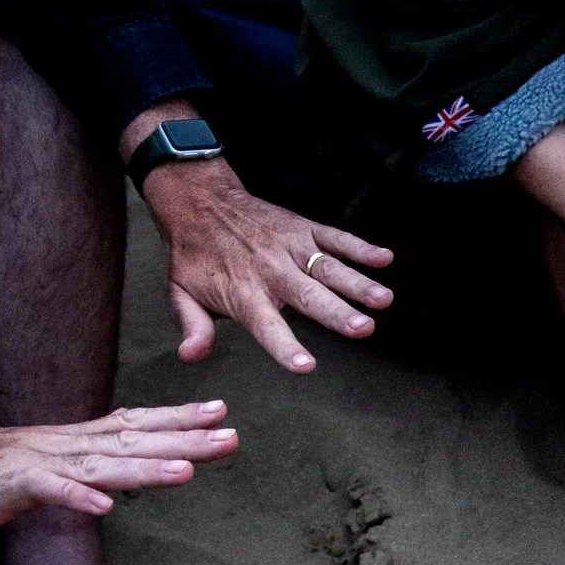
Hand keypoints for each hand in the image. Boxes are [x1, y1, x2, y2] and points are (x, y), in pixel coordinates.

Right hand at [0, 401, 239, 531]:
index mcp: (68, 442)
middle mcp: (60, 446)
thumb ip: (76, 470)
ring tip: (189, 472)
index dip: (178, 420)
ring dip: (145, 469)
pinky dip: (76, 498)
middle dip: (184, 441)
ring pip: (101, 466)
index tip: (222, 413)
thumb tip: (115, 477)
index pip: (134, 425)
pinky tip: (105, 507)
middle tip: (233, 436)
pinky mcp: (7, 487)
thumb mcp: (36, 470)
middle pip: (132, 442)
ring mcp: (35, 464)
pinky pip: (47, 493)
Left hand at [139, 158, 393, 372]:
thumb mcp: (179, 292)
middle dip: (337, 312)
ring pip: (329, 268)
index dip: (285, 346)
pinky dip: (360, 247)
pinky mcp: (304, 229)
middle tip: (362, 328)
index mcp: (243, 293)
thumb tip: (191, 355)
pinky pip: (336, 237)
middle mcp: (272, 271)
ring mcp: (291, 248)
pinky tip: (384, 258)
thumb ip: (193, 326)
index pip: (266, 325)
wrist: (198, 200)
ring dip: (358, 283)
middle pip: (309, 296)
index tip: (305, 365)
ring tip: (383, 299)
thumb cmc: (193, 253)